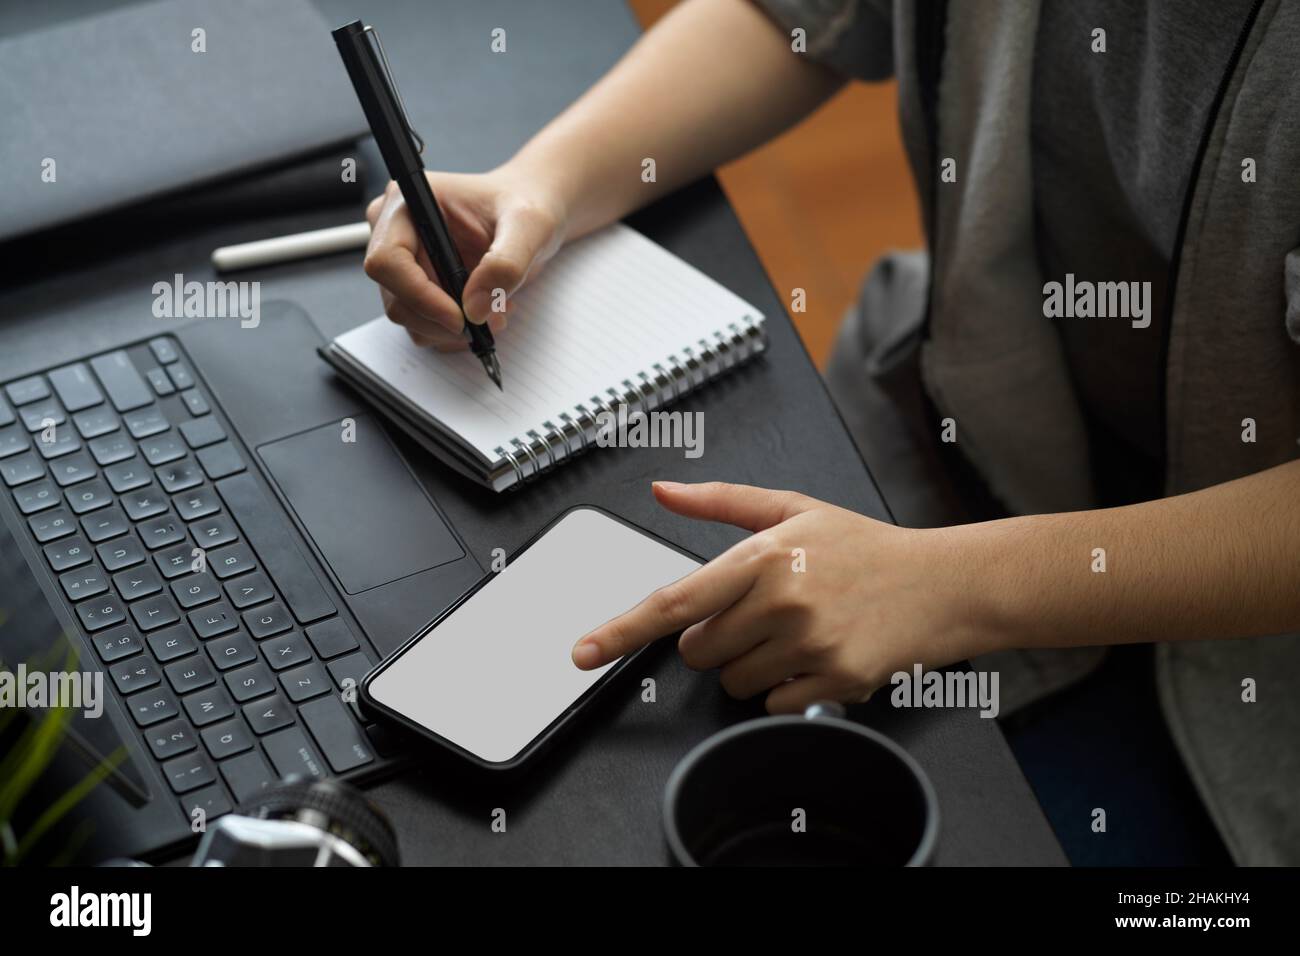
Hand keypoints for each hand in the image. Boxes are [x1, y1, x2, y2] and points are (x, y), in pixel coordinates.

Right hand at [363, 168, 566, 348]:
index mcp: (409, 202)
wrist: (528, 218)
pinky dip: (456, 332)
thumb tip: (474, 308)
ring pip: (409, 318)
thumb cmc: (525, 204)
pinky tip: (486, 311)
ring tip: (497, 310)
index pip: (388, 260)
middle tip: (493, 317)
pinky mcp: (416, 288)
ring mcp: (403, 264)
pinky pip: (424, 327)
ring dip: (454, 329)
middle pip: (396, 298)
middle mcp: (396, 232)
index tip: (461, 317)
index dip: (420, 296)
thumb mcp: (530, 225)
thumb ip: (507, 263)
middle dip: (445, 319)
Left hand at [571, 481, 998, 712]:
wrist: (941, 584)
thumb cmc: (862, 547)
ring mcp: (809, 645)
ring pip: (734, 681)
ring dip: (752, 664)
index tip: (583, 651)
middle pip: (699, 652)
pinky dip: (787, 687)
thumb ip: (720, 502)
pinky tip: (818, 654)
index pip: (675, 601)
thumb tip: (663, 491)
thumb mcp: (792, 509)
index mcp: (764, 555)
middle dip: (719, 637)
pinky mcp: (835, 682)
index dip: (621, 629)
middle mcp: (782, 601)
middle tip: (763, 612)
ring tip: (797, 630)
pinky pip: (773, 703)